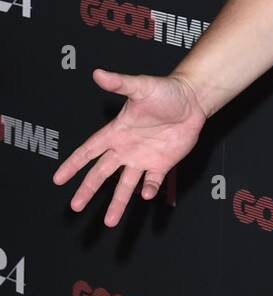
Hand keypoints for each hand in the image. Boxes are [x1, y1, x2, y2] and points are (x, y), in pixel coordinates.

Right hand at [52, 69, 207, 227]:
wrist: (193, 100)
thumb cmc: (166, 90)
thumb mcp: (141, 86)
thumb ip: (120, 83)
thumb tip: (98, 73)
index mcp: (116, 132)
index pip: (88, 151)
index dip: (73, 164)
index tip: (58, 179)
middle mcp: (126, 148)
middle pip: (101, 173)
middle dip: (87, 190)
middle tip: (75, 207)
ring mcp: (143, 158)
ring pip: (125, 185)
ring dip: (117, 203)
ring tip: (108, 222)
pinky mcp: (162, 163)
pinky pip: (152, 182)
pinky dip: (148, 190)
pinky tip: (145, 196)